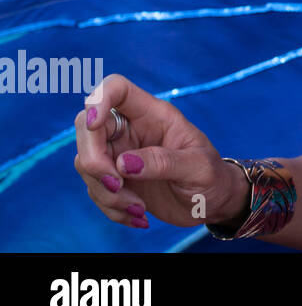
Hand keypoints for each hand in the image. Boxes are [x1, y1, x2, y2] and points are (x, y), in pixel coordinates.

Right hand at [73, 73, 246, 230]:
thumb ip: (165, 162)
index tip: (94, 124)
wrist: (212, 203)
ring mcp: (119, 154)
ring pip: (86, 162)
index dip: (98, 99)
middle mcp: (131, 130)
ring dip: (106, 192)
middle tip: (118, 186)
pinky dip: (110, 207)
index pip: (117, 89)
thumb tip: (123, 164)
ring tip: (139, 208)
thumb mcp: (198, 168)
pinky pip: (94, 189)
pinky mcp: (114, 179)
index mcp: (154, 115)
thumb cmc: (211, 177)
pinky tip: (137, 217)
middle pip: (87, 127)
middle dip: (95, 161)